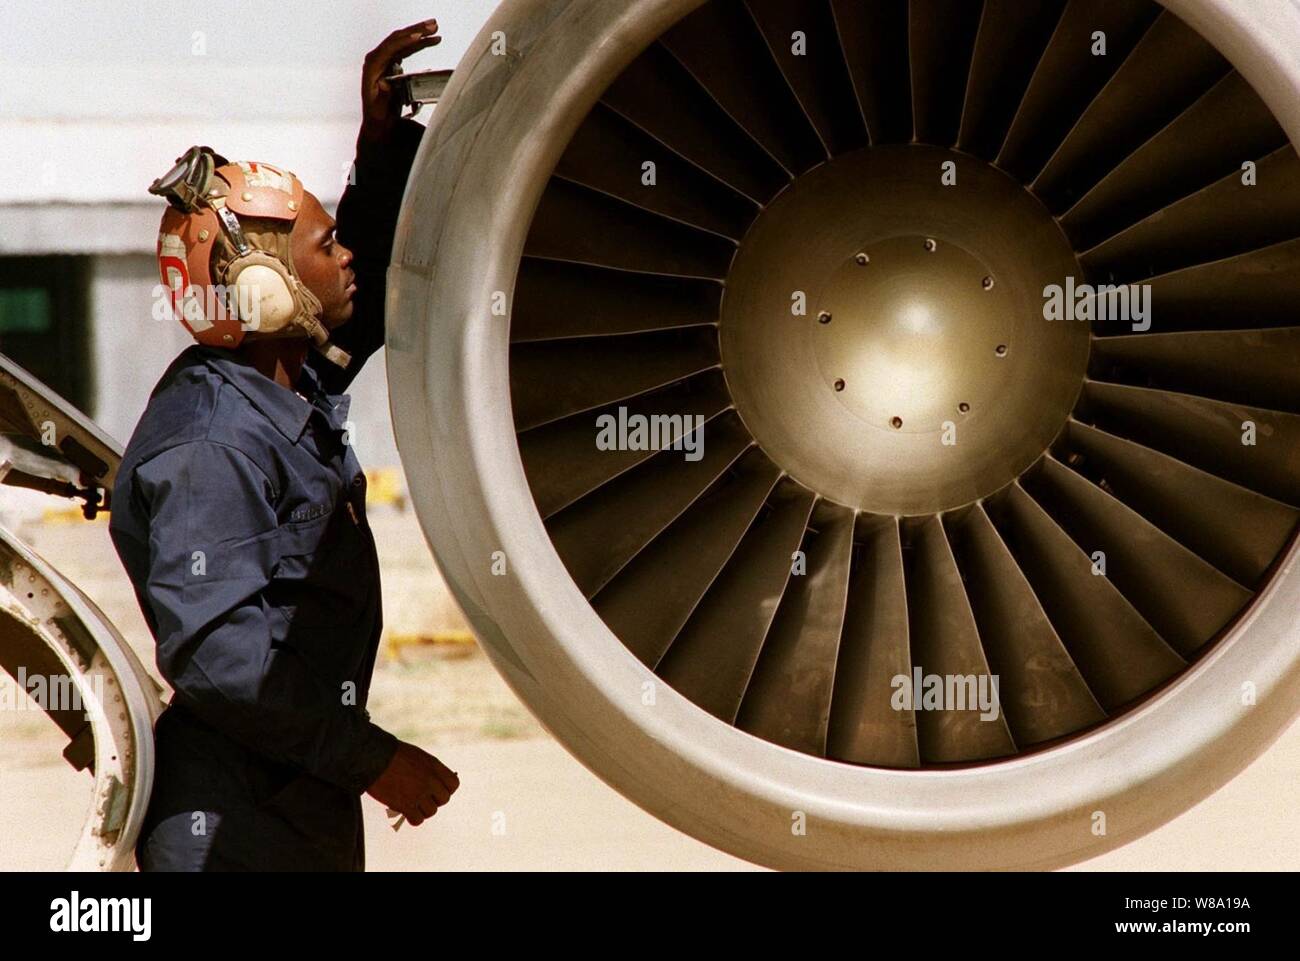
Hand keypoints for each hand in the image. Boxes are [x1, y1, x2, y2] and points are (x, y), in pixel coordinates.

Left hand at [360, 19, 442, 141]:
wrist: (378, 122)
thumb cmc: (379, 117)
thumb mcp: (380, 111)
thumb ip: (383, 97)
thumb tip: (384, 84)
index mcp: (372, 67)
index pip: (389, 48)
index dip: (404, 41)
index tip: (419, 36)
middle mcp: (376, 59)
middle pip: (396, 39)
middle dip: (415, 30)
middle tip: (433, 25)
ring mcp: (383, 59)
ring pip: (402, 40)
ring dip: (419, 33)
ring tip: (435, 27)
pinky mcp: (390, 62)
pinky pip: (405, 48)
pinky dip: (418, 42)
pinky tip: (429, 39)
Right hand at [365, 740, 458, 825]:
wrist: (373, 758)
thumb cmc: (392, 755)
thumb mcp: (417, 757)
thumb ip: (430, 770)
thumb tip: (438, 786)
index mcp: (434, 766)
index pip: (453, 784)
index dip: (446, 789)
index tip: (436, 790)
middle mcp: (430, 780)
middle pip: (444, 800)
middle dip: (434, 800)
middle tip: (421, 798)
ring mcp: (419, 793)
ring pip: (431, 812)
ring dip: (422, 810)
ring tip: (412, 805)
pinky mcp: (405, 805)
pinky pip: (417, 820)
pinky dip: (413, 818)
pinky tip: (406, 812)